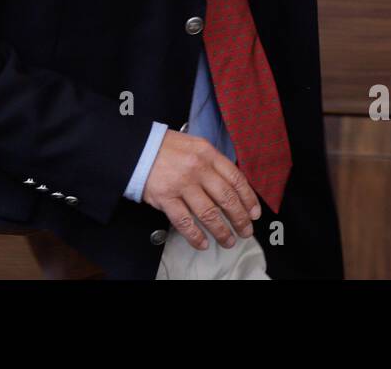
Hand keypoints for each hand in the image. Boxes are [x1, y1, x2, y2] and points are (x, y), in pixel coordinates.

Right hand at [141, 129, 260, 249]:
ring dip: (221, 231)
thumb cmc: (166, 148)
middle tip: (246, 231)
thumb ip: (212, 163)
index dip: (248, 198)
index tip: (254, 212)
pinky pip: (185, 222)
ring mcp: (181, 184)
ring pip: (209, 213)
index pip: (235, 178)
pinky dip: (196, 236)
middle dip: (240, 218)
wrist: (136, 148)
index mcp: (207, 153)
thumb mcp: (195, 146)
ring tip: (228, 241)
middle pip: (226, 198)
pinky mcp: (165, 198)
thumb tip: (231, 187)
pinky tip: (203, 243)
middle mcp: (197, 168)